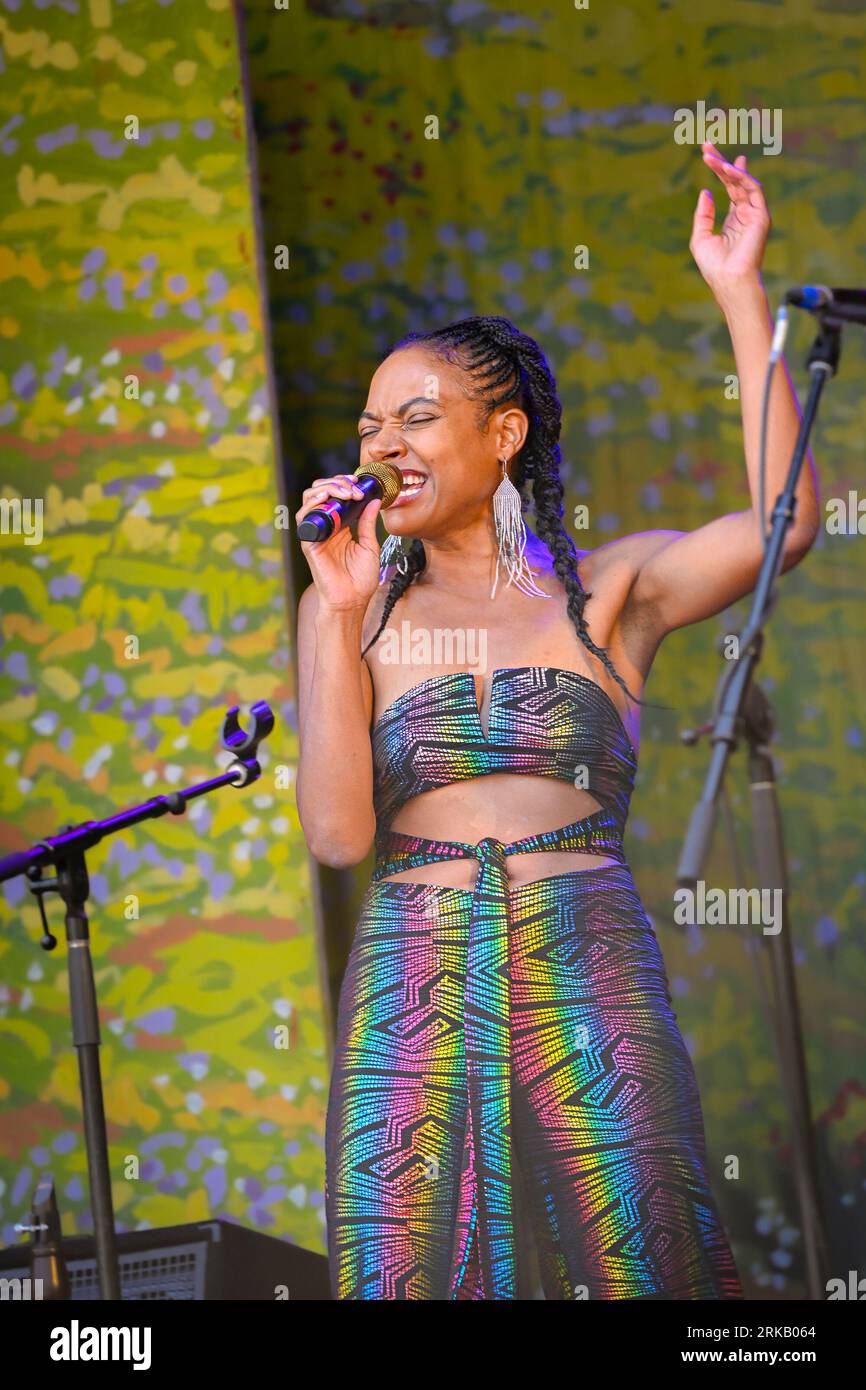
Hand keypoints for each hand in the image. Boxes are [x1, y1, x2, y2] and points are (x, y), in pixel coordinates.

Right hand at [295, 473, 382, 613]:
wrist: (352, 600)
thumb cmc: (361, 579)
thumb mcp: (370, 545)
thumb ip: (368, 522)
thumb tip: (374, 500)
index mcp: (339, 525)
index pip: (335, 495)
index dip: (344, 484)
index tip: (360, 484)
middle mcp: (325, 526)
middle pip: (320, 492)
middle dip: (337, 482)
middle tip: (354, 487)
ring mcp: (315, 533)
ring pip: (309, 499)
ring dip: (327, 488)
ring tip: (346, 492)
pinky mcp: (308, 542)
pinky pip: (304, 517)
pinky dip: (313, 503)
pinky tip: (326, 499)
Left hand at [689, 143, 770, 303]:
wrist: (729, 281)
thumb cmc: (714, 266)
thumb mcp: (701, 237)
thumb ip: (703, 214)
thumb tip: (706, 191)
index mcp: (734, 220)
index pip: (729, 188)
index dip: (719, 170)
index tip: (706, 154)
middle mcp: (747, 214)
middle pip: (736, 181)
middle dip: (721, 162)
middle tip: (706, 145)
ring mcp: (755, 215)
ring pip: (744, 182)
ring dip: (728, 167)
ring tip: (710, 157)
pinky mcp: (761, 216)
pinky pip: (753, 190)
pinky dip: (741, 177)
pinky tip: (726, 169)